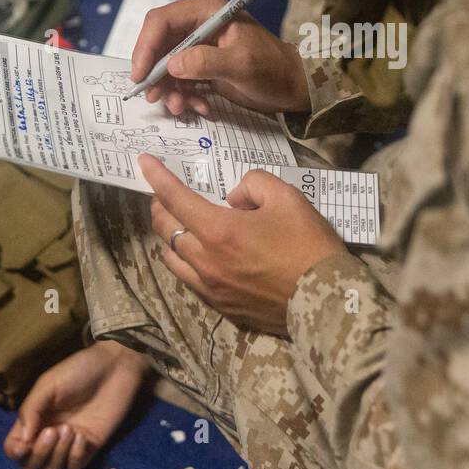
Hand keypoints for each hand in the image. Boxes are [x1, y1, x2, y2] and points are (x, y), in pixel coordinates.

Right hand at [2, 340, 147, 468]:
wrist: (114, 367)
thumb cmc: (78, 370)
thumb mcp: (47, 384)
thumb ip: (30, 411)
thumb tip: (22, 441)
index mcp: (34, 420)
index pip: (14, 447)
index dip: (15, 451)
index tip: (24, 445)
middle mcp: (49, 435)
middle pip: (31, 465)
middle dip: (38, 454)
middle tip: (52, 431)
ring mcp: (69, 443)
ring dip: (57, 455)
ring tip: (69, 429)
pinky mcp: (91, 447)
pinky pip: (75, 467)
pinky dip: (75, 456)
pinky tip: (83, 436)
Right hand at [130, 0, 308, 116]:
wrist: (292, 86)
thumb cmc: (273, 69)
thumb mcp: (242, 65)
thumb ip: (207, 62)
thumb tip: (172, 65)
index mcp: (208, 11)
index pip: (162, 21)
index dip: (145, 47)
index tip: (140, 76)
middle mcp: (199, 24)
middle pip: (159, 44)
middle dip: (155, 74)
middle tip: (156, 98)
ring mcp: (200, 46)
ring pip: (166, 66)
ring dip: (169, 89)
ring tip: (182, 108)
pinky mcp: (202, 66)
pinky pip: (179, 80)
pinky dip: (183, 96)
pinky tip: (199, 107)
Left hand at [140, 154, 347, 336]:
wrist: (326, 299)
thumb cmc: (308, 244)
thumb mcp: (286, 197)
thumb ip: (253, 184)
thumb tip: (234, 198)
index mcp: (218, 230)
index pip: (175, 198)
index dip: (157, 177)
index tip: (143, 162)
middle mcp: (205, 260)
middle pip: (165, 228)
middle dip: (160, 205)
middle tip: (165, 194)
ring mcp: (210, 287)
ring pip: (171, 257)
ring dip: (170, 236)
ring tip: (181, 224)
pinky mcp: (220, 306)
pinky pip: (188, 279)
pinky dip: (185, 260)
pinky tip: (200, 254)